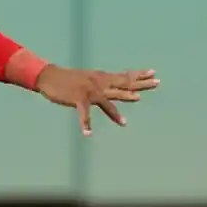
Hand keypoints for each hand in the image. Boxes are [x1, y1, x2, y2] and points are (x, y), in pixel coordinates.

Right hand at [34, 64, 159, 136]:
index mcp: (101, 79)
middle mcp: (99, 83)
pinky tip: (88, 134)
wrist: (48, 77)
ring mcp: (90, 91)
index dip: (139, 75)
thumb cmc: (67, 80)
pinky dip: (85, 124)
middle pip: (123, 84)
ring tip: (134, 105)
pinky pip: (84, 114)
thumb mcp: (88, 79)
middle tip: (157, 82)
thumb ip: (100, 83)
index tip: (153, 72)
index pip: (124, 76)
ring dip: (121, 102)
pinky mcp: (78, 99)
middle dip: (141, 84)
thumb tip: (111, 86)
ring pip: (109, 97)